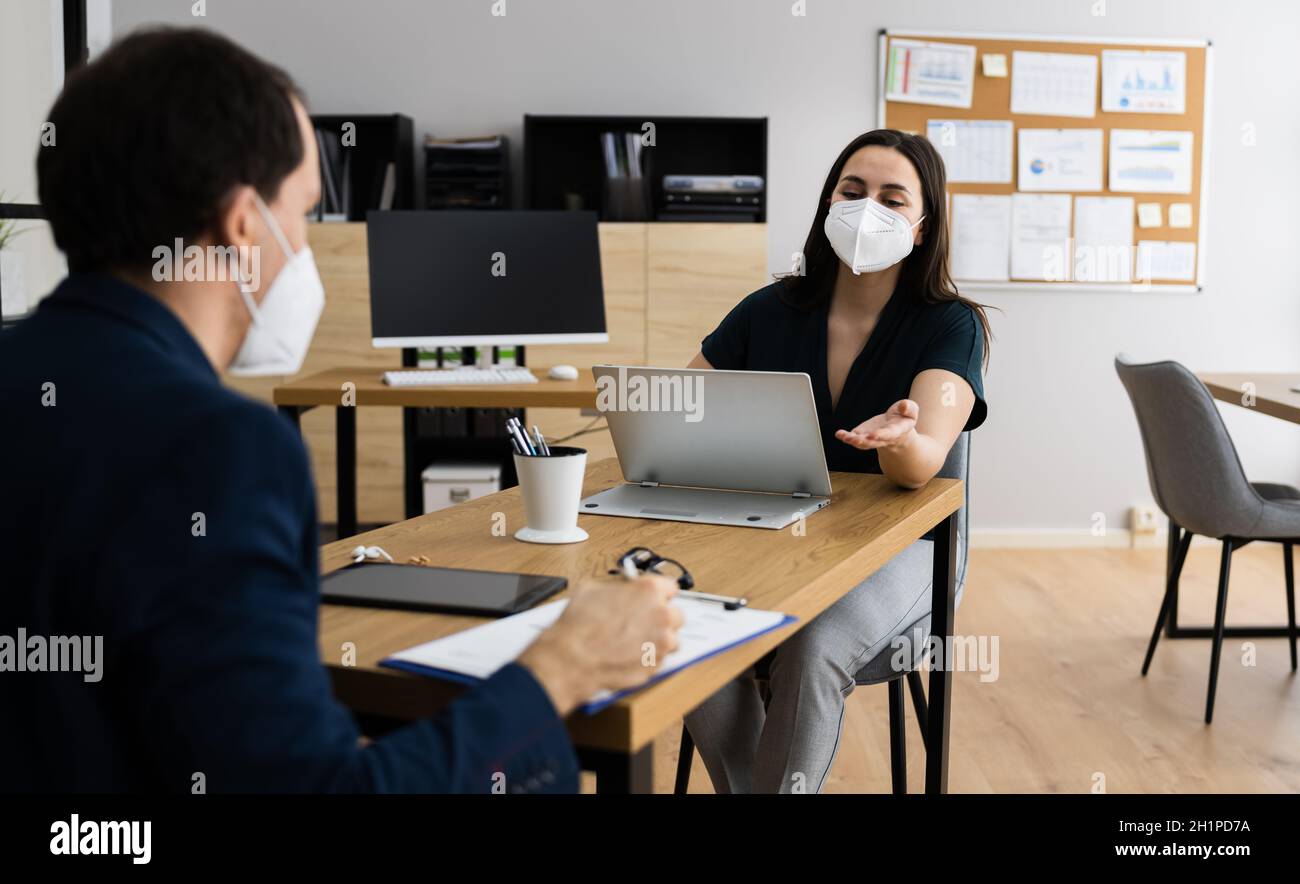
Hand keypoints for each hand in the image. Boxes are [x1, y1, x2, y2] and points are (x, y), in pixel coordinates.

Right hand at [518, 575, 683, 715]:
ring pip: (671, 639)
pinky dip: (648, 657)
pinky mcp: (656, 665)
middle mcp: (661, 615)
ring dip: (658, 640)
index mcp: (649, 590)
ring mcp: (662, 642)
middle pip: (676, 614)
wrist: (572, 658)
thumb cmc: (579, 624)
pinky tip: (629, 655)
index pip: (670, 586)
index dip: (659, 593)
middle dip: (662, 617)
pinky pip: (659, 659)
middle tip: (643, 621)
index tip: (655, 598)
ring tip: (634, 641)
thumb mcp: (594, 588)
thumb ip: (618, 586)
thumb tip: (624, 587)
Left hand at [835, 399, 918, 450]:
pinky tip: (839, 434)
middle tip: (854, 439)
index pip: (889, 434)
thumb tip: (903, 405)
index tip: (873, 435)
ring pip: (862, 443)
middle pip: (873, 442)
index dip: (881, 435)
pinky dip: (846, 437)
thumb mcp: (911, 410)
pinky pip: (855, 438)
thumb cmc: (904, 418)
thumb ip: (908, 408)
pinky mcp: (863, 434)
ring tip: (843, 436)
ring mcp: (872, 438)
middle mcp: (883, 438)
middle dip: (863, 441)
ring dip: (852, 441)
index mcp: (897, 431)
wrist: (898, 428)